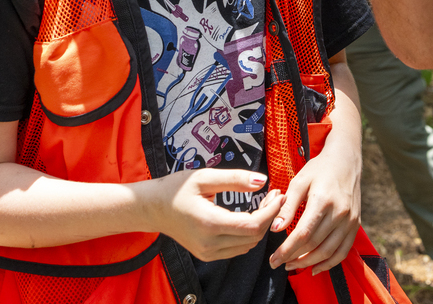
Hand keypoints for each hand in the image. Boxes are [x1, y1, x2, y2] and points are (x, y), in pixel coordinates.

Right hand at [144, 169, 283, 261]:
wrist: (153, 208)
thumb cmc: (177, 189)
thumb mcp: (205, 177)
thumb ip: (235, 179)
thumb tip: (262, 181)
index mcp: (210, 223)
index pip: (253, 225)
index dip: (271, 211)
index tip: (279, 194)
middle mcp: (210, 243)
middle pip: (254, 237)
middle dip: (270, 216)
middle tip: (274, 196)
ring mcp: (208, 252)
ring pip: (248, 245)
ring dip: (261, 226)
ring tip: (265, 203)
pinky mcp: (208, 255)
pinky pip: (238, 248)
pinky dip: (249, 234)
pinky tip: (251, 215)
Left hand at [268, 136, 361, 273]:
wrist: (346, 160)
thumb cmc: (319, 169)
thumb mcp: (299, 182)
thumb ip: (287, 206)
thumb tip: (275, 229)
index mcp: (323, 200)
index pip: (303, 233)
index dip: (286, 250)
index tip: (273, 259)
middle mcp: (340, 212)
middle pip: (314, 244)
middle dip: (294, 258)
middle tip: (278, 263)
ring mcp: (350, 220)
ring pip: (328, 251)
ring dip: (309, 263)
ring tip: (293, 265)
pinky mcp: (355, 224)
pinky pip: (343, 251)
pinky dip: (329, 263)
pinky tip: (315, 268)